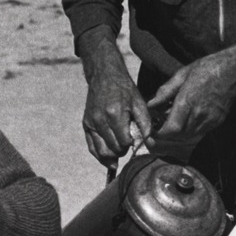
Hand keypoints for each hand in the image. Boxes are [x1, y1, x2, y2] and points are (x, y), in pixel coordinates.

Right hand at [78, 28, 152, 173]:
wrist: (104, 76)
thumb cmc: (124, 89)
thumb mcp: (139, 103)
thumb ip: (145, 123)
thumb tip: (150, 142)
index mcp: (114, 114)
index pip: (124, 142)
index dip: (131, 145)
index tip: (134, 139)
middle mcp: (100, 120)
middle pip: (113, 149)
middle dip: (123, 151)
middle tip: (128, 144)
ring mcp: (91, 123)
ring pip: (101, 152)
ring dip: (113, 156)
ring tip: (120, 151)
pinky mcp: (86, 125)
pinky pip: (92, 148)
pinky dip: (101, 156)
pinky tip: (110, 158)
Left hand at [147, 43, 235, 144]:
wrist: (234, 71)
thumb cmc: (207, 69)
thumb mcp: (182, 74)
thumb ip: (165, 91)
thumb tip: (151, 104)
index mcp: (187, 101)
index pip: (171, 129)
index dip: (160, 133)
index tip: (154, 129)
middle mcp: (199, 114)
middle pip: (178, 136)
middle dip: (167, 133)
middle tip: (160, 124)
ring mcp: (209, 120)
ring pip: (189, 136)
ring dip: (178, 133)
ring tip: (173, 120)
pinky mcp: (217, 122)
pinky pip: (199, 132)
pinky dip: (190, 130)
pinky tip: (187, 118)